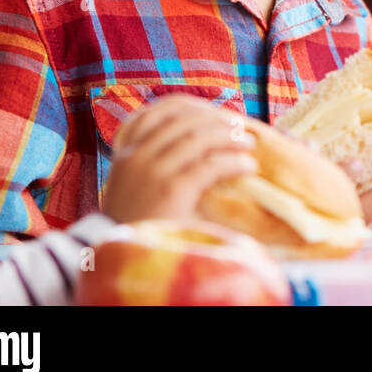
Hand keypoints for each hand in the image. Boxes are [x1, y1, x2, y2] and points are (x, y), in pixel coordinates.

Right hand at [101, 95, 256, 224]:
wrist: (122, 264)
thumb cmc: (136, 227)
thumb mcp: (136, 187)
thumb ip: (157, 162)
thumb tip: (202, 142)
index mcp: (126, 153)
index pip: (158, 112)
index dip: (192, 106)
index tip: (215, 113)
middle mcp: (136, 157)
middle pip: (184, 121)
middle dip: (217, 121)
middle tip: (239, 128)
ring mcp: (152, 172)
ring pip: (199, 138)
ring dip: (230, 138)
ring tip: (248, 144)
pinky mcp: (171, 190)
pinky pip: (210, 166)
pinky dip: (234, 162)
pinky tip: (248, 167)